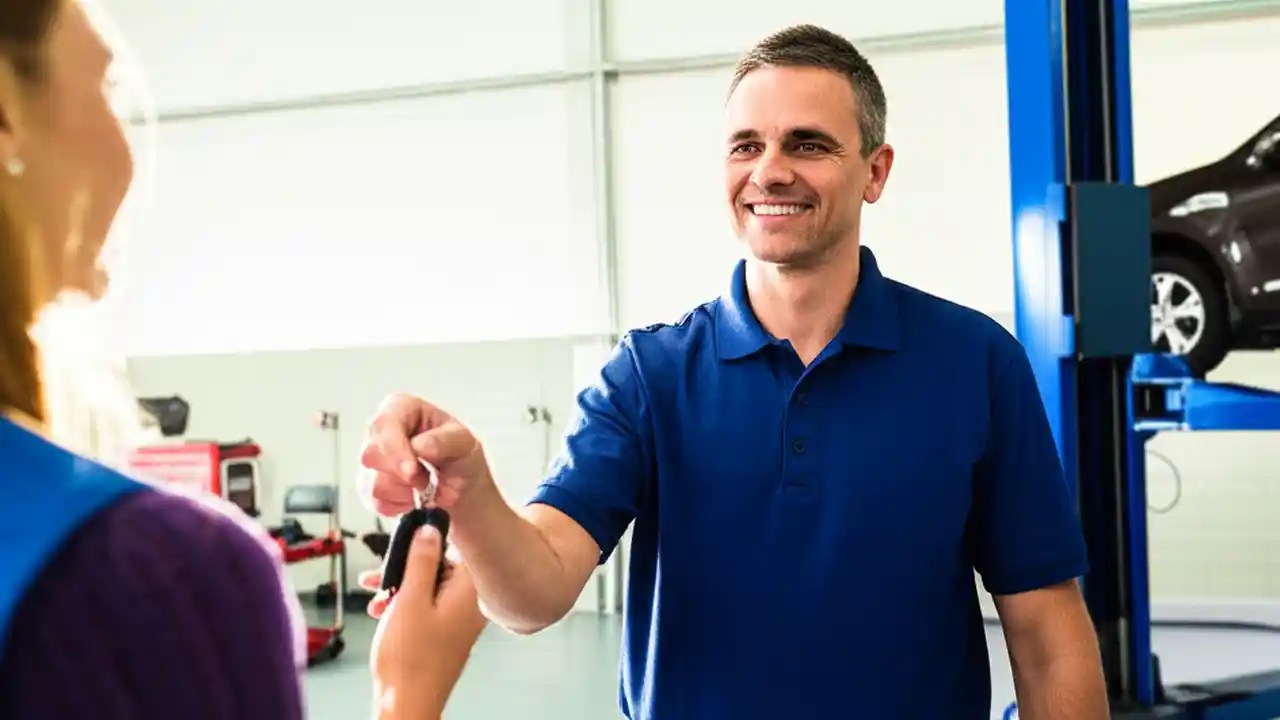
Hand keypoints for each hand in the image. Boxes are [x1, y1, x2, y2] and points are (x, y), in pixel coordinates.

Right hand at [360, 393, 493, 515]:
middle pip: (371, 455)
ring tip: (424, 484)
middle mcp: (382, 431)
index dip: (394, 449)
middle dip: (402, 475)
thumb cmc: (460, 454)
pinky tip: (413, 496)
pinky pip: (376, 502)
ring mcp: (374, 459)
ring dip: (405, 491)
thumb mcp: (464, 443)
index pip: (384, 424)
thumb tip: (420, 445)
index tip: (412, 471)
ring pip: (374, 483)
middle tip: (425, 478)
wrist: (460, 485)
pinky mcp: (370, 484)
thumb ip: (444, 441)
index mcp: (402, 408)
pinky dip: (400, 505)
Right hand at [364, 523, 487, 719]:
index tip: (409, 534)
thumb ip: (421, 560)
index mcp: (469, 591)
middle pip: (441, 567)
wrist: (407, 704)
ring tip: (376, 595)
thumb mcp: (410, 599)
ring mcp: (458, 620)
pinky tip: (383, 610)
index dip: (430, 538)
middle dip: (407, 566)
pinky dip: (405, 604)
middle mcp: (470, 604)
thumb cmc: (410, 660)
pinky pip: (427, 606)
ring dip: (401, 586)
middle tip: (383, 571)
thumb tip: (430, 530)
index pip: (457, 547)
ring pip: (430, 587)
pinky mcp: (445, 633)